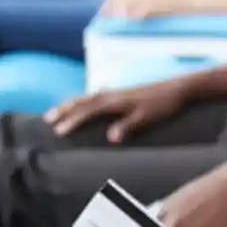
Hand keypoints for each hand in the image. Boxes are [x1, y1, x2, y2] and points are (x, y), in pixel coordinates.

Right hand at [44, 80, 188, 141]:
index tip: (58, 131)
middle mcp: (113, 95)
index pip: (89, 112)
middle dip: (65, 110)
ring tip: (58, 111)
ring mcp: (118, 93)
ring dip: (72, 103)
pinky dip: (85, 100)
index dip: (73, 121)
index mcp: (115, 102)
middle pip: (83, 101)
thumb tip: (111, 137)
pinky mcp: (124, 93)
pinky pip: (97, 95)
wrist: (180, 89)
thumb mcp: (147, 118)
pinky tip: (85, 104)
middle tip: (47, 119)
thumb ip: (129, 126)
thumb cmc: (164, 105)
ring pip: (88, 97)